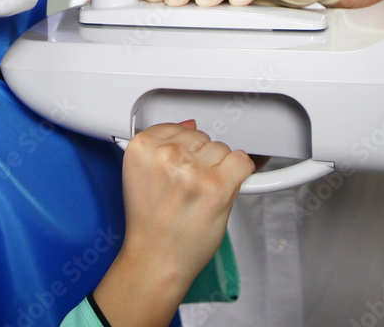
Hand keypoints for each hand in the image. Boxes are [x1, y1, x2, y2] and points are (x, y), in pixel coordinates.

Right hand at [94, 121, 253, 325]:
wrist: (156, 260)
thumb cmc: (150, 223)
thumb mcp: (141, 173)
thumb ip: (163, 144)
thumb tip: (190, 124)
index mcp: (143, 147)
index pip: (177, 126)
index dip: (183, 149)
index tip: (182, 164)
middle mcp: (166, 154)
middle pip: (200, 137)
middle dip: (200, 159)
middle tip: (190, 187)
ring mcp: (193, 170)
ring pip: (220, 148)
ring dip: (217, 168)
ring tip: (201, 193)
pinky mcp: (217, 186)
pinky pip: (242, 161)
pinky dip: (240, 172)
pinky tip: (227, 186)